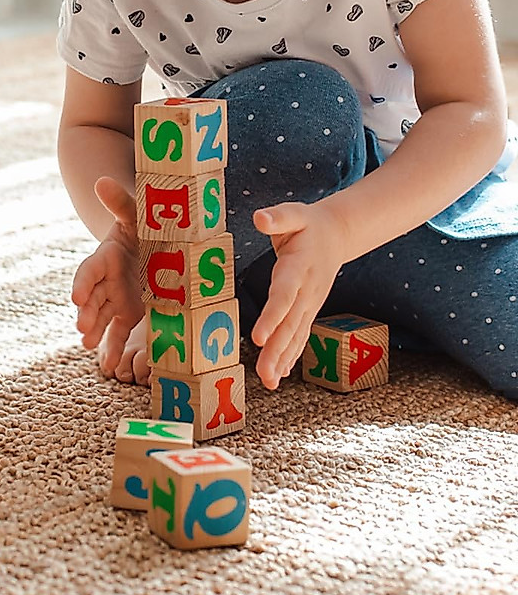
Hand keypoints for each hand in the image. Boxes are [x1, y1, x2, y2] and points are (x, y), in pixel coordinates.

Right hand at [70, 177, 143, 378]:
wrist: (158, 240)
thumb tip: (102, 180)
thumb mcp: (136, 213)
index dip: (83, 283)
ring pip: (101, 316)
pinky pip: (118, 331)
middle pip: (93, 297)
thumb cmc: (146, 224)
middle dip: (87, 312)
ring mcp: (116, 297)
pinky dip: (113, 347)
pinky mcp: (129, 313)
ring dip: (94, 330)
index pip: (90, 269)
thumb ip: (121, 201)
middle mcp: (108, 279)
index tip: (75, 297)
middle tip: (81, 328)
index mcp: (107, 255)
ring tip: (87, 345)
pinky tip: (110, 365)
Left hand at [250, 200, 351, 389]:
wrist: (337, 235)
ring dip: (281, 358)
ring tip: (268, 381)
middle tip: (263, 374)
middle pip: (290, 323)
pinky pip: (300, 335)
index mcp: (299, 267)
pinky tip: (278, 373)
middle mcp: (307, 291)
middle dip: (276, 349)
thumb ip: (277, 217)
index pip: (284, 295)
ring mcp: (310, 303)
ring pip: (296, 334)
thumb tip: (259, 218)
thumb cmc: (308, 223)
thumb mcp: (294, 213)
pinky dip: (290, 354)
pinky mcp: (309, 309)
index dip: (273, 317)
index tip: (259, 337)